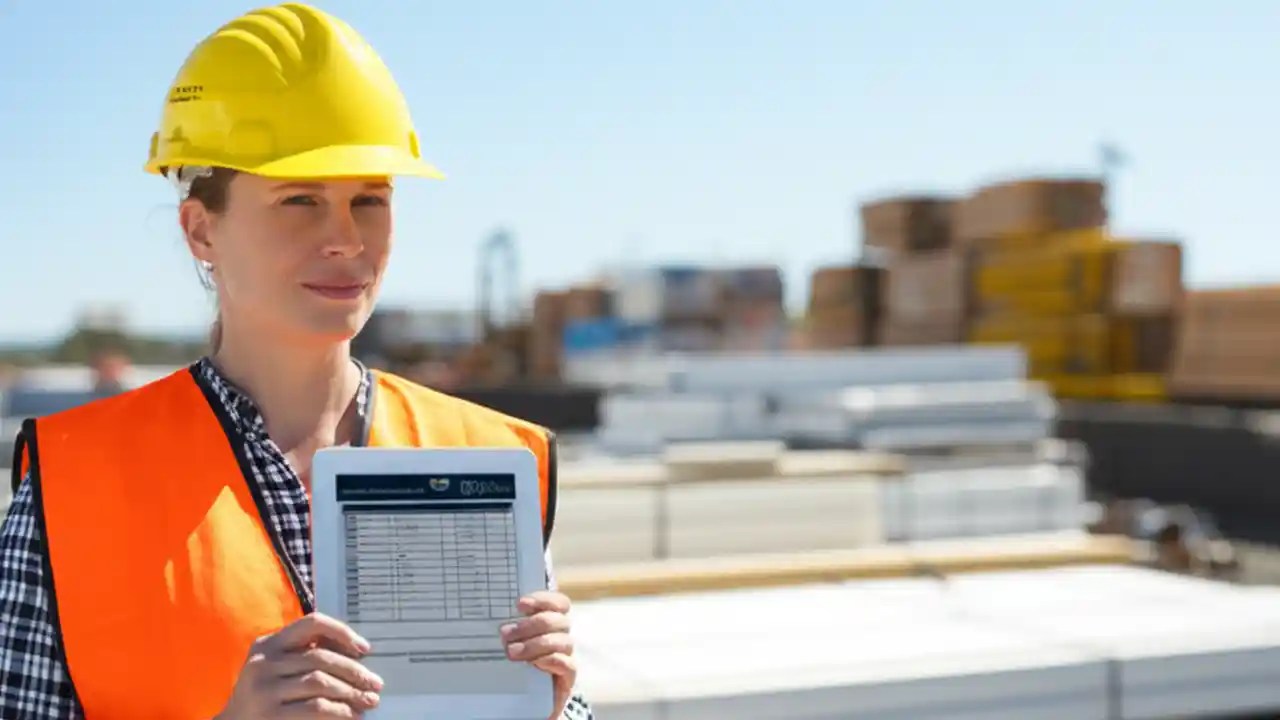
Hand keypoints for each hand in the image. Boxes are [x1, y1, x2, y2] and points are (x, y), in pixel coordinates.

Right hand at [216, 612, 383, 718]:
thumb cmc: (263, 696)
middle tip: (375, 684)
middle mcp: (263, 662)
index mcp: (267, 644)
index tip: (364, 649)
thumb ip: (306, 656)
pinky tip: (352, 716)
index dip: (342, 632)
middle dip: (354, 671)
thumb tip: (357, 656)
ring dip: (351, 693)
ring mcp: (264, 689)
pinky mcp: (270, 714)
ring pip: (321, 682)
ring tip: (368, 702)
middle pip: (321, 658)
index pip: (312, 623)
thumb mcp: (276, 668)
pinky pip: (316, 708)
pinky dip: (340, 712)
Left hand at [501, 591, 577, 719]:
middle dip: (530, 624)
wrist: (522, 701)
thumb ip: (509, 630)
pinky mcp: (568, 677)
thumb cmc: (513, 667)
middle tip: (505, 634)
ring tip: (512, 652)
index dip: (543, 599)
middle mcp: (561, 636)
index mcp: (550, 623)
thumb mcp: (509, 645)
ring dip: (536, 644)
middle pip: (558, 620)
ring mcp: (566, 656)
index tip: (520, 604)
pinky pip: (567, 664)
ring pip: (563, 640)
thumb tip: (492, 617)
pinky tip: (535, 663)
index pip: (558, 603)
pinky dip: (552, 660)